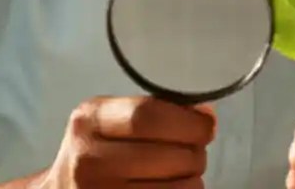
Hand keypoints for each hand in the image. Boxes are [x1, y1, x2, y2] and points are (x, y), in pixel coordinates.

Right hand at [37, 95, 215, 187]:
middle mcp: (88, 160)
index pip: (149, 116)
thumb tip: (204, 116)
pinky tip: (170, 188)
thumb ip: (152, 113)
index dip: (189, 122)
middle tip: (196, 152)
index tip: (207, 125)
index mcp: (90, 121)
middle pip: (169, 155)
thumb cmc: (96, 152)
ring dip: (192, 180)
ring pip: (178, 188)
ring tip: (182, 174)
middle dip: (196, 153)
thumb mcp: (107, 121)